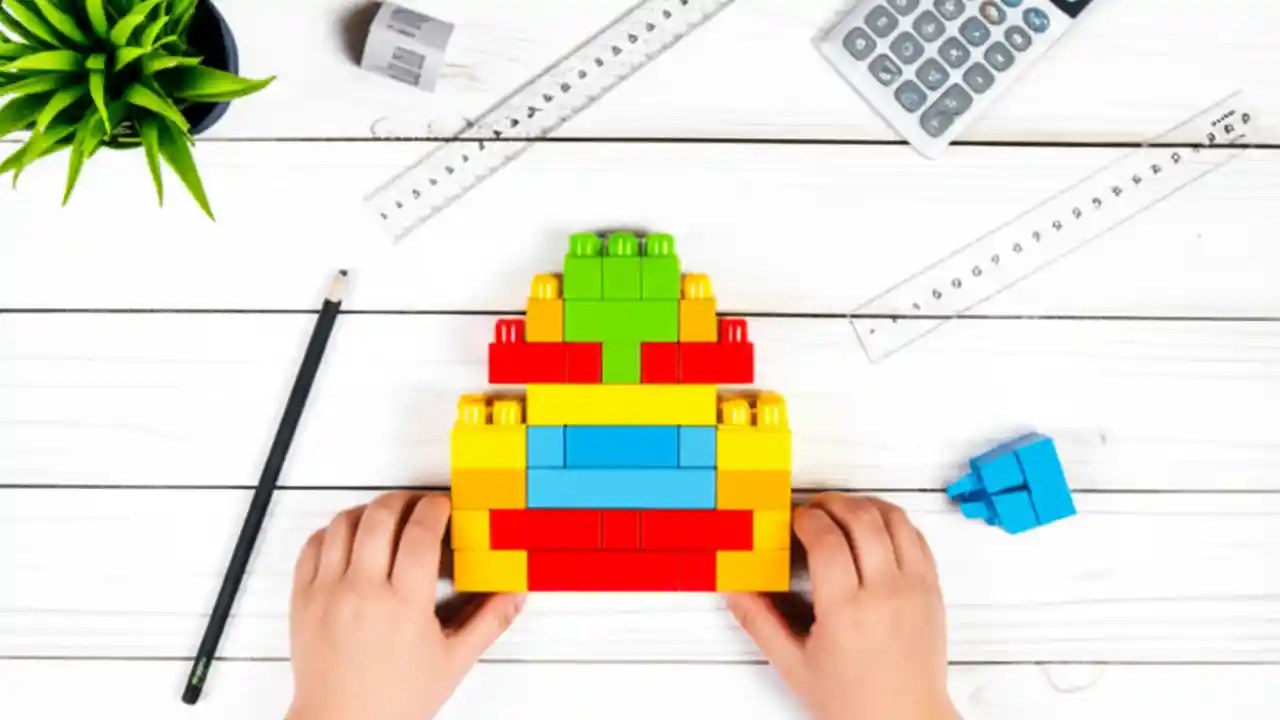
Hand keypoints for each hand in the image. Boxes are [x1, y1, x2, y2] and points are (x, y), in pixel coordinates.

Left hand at [287, 492, 524, 719]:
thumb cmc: (394, 701)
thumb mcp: (452, 662)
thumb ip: (488, 622)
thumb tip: (516, 593)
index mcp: (404, 605)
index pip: (420, 533)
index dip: (435, 509)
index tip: (443, 507)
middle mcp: (362, 592)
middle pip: (380, 517)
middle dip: (404, 501)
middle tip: (417, 506)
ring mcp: (327, 593)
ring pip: (343, 524)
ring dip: (368, 512)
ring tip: (385, 519)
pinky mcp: (303, 599)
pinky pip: (312, 545)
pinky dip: (332, 532)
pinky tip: (350, 539)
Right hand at [727, 494, 956, 719]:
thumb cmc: (854, 701)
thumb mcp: (794, 665)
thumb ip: (760, 622)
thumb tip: (733, 590)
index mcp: (846, 612)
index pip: (826, 539)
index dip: (806, 518)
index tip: (795, 519)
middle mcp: (885, 594)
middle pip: (861, 519)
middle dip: (833, 503)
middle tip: (815, 509)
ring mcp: (914, 589)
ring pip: (894, 520)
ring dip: (865, 505)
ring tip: (844, 511)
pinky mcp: (932, 591)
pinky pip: (917, 537)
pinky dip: (894, 522)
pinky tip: (875, 529)